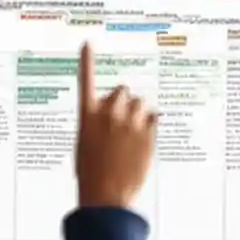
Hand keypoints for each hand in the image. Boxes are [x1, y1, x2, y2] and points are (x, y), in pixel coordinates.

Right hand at [75, 43, 157, 207]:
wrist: (106, 196)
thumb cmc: (91, 175)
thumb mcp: (85, 146)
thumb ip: (98, 125)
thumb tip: (113, 118)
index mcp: (87, 116)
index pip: (85, 81)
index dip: (87, 61)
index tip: (88, 43)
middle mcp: (108, 114)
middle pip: (122, 91)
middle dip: (124, 101)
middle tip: (123, 119)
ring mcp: (130, 123)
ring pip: (141, 103)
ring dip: (139, 112)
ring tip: (134, 132)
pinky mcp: (148, 134)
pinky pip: (154, 118)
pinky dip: (151, 123)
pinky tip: (144, 138)